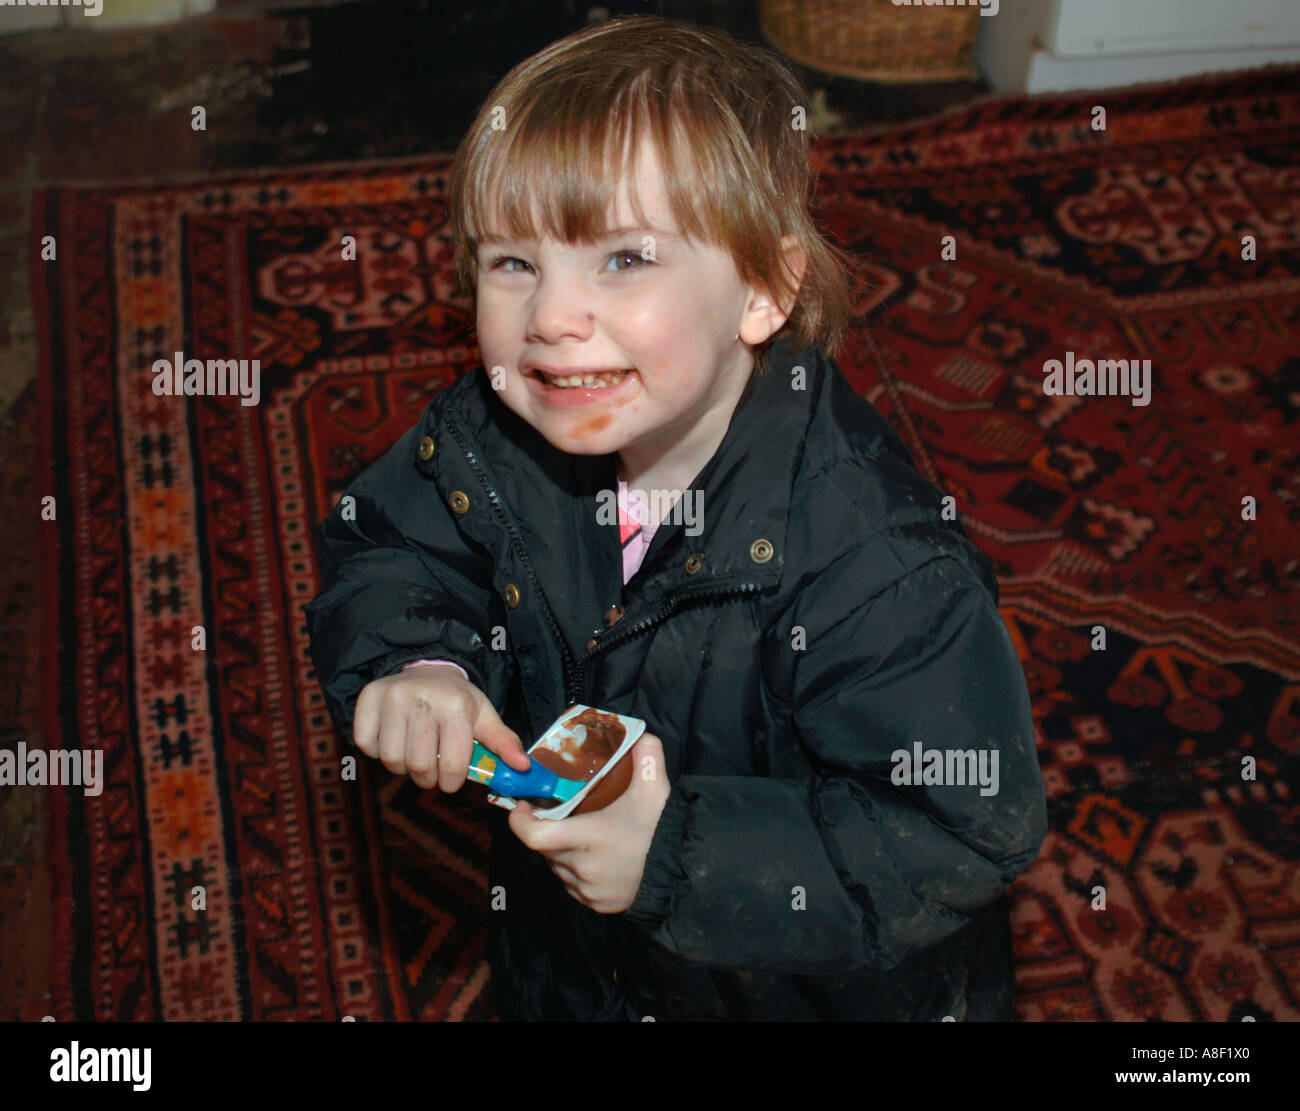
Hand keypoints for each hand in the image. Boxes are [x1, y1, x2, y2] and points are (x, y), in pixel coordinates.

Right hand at [353, 667, 529, 791]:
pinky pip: (366, 744)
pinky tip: (393, 738)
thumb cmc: (456, 699)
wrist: (427, 668)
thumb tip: (523, 766)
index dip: (452, 781)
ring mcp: (392, 697)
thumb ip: (502, 742)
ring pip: (391, 759)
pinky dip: (377, 750)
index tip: (451, 780)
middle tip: (431, 770)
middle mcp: (422, 698)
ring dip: (402, 766)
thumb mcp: (483, 716)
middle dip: (427, 777)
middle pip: (419, 765)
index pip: (453, 764)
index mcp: (456, 705)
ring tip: (413, 752)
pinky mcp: (368, 698)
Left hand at [508, 732, 670, 913]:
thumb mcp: (655, 789)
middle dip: (547, 830)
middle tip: (560, 814)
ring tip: (583, 835)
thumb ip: (647, 755)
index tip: (523, 805)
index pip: (535, 836)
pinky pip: (571, 884)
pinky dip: (575, 869)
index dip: (521, 820)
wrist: (679, 871)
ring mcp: (587, 890)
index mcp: (590, 839)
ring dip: (561, 851)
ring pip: (557, 866)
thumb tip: (638, 734)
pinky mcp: (593, 904)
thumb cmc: (660, 829)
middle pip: (546, 848)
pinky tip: (595, 858)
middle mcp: (583, 868)